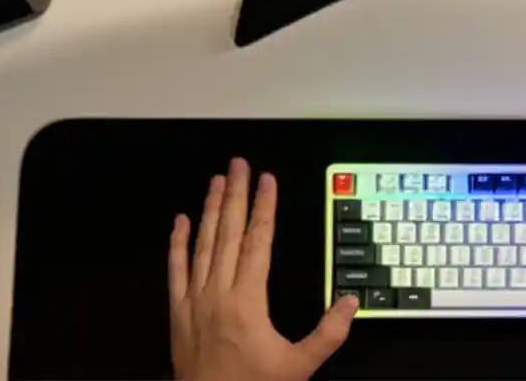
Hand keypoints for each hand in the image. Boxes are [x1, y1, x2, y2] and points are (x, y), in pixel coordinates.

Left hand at [169, 159, 358, 380]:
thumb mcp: (298, 367)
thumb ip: (327, 334)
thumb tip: (349, 304)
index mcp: (247, 301)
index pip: (258, 242)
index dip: (264, 208)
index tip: (267, 181)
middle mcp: (218, 294)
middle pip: (228, 233)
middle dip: (235, 195)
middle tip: (238, 165)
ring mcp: (195, 301)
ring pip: (202, 245)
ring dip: (209, 210)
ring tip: (215, 181)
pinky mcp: (178, 313)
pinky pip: (176, 271)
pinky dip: (177, 244)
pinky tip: (180, 222)